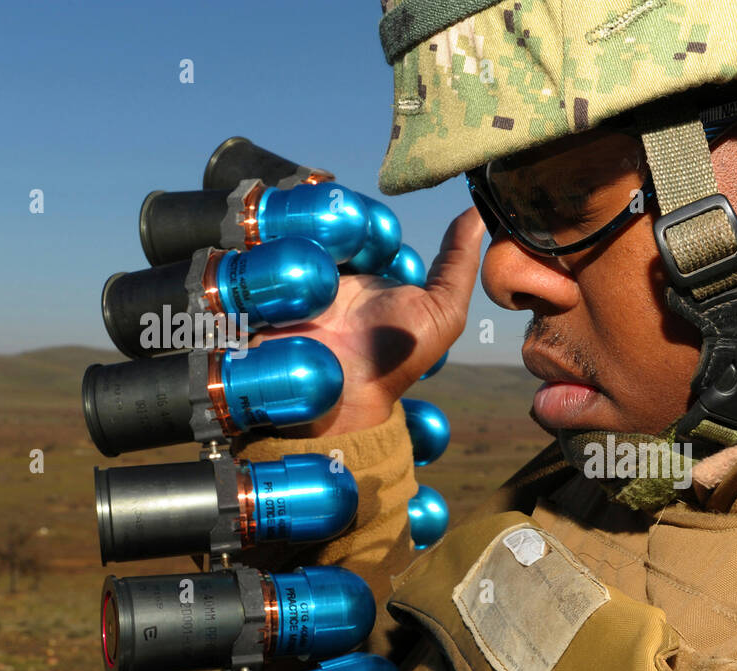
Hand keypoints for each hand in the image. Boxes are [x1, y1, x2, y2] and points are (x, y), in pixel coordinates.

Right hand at [254, 206, 485, 436]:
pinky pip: (257, 247)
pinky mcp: (261, 285)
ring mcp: (295, 275)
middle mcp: (333, 269)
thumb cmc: (397, 355)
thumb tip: (478, 212)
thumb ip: (458, 263)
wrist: (342, 393)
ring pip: (292, 226)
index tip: (372, 233)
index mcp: (371, 271)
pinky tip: (283, 248)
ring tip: (314, 250)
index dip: (367, 220)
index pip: (362, 223)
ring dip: (300, 229)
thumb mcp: (441, 310)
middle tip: (341, 244)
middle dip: (331, 221)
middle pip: (326, 219)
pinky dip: (267, 241)